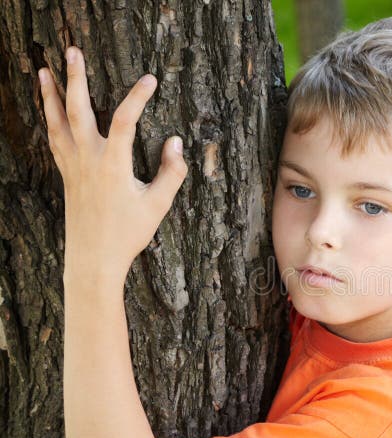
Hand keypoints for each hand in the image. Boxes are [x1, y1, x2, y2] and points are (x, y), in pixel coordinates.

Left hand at [40, 46, 187, 284]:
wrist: (93, 258)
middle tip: (72, 51)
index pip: (125, 120)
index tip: (150, 79)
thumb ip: (171, 173)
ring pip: (57, 122)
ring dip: (50, 94)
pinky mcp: (66, 174)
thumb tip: (177, 143)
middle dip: (75, 78)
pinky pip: (53, 139)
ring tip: (42, 70)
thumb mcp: (158, 205)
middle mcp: (88, 160)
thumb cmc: (127, 233)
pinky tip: (49, 108)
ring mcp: (73, 166)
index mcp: (112, 165)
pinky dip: (49, 119)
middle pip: (78, 109)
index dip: (138, 97)